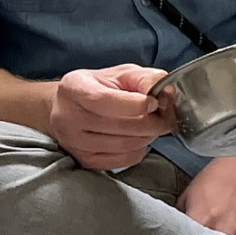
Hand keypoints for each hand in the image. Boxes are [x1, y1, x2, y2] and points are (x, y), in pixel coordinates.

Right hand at [47, 64, 170, 170]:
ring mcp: (74, 142)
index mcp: (74, 87)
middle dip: (151, 122)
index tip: (154, 102)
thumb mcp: (120, 73)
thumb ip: (145, 78)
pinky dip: (139, 150)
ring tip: (150, 126)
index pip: (103, 101)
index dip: (135, 104)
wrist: (68, 108)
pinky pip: (124, 160)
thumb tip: (167, 93)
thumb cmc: (98, 87)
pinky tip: (138, 138)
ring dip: (147, 136)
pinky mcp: (85, 161)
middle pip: (119, 126)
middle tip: (163, 117)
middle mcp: (68, 116)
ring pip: (124, 145)